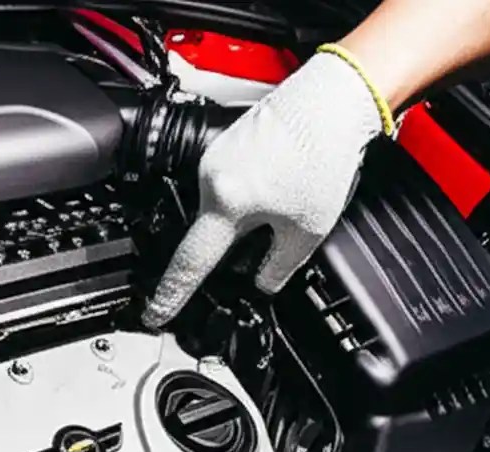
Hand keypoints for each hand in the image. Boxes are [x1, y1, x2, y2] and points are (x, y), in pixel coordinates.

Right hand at [142, 52, 384, 327]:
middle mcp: (210, 178)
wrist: (333, 100)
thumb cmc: (322, 154)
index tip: (156, 314)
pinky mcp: (227, 146)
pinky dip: (251, 195)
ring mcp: (215, 158)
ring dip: (249, 218)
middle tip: (274, 237)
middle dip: (238, 246)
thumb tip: (262, 284)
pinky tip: (282, 185)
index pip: (191, 263)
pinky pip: (229, 185)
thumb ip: (278, 268)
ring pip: (223, 208)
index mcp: (224, 202)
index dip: (173, 295)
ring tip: (289, 201)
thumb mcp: (307, 230)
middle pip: (211, 233)